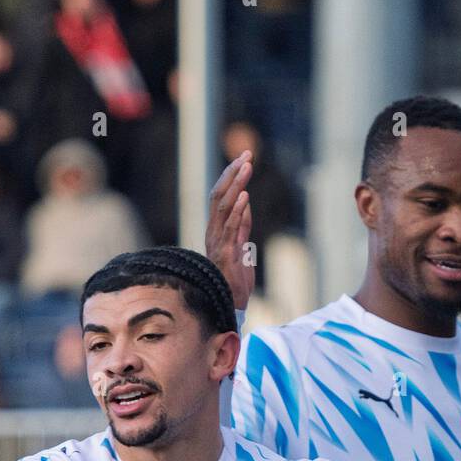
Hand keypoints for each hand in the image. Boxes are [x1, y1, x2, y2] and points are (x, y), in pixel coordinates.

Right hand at [206, 153, 255, 314]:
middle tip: (247, 155)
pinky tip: (245, 196)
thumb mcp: (243, 247)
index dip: (231, 176)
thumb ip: (243, 227)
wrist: (233, 305)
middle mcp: (214, 232)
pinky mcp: (226, 254)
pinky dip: (237, 211)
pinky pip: (230, 229)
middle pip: (219, 196)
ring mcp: (218, 242)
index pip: (220, 196)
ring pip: (223, 207)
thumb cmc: (236, 280)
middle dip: (233, 173)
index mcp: (217, 230)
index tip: (244, 159)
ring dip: (236, 185)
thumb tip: (246, 203)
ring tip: (246, 167)